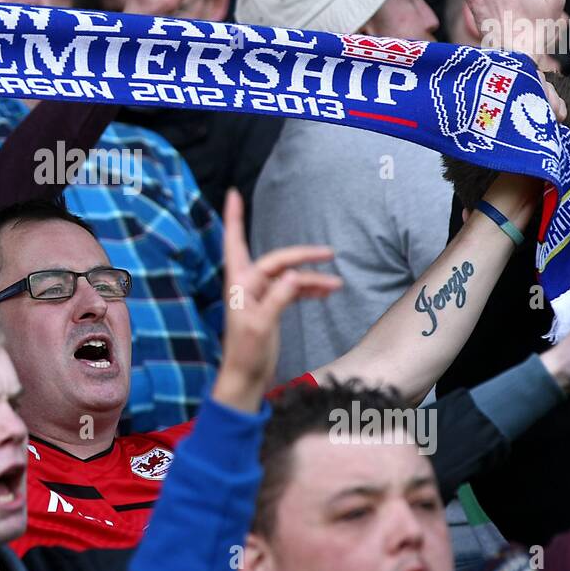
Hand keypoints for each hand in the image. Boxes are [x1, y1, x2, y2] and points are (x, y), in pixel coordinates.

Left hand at [213, 189, 340, 410]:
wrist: (246, 377)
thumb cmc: (246, 352)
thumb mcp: (261, 325)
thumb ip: (277, 298)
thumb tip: (294, 276)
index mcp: (239, 283)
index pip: (236, 242)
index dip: (235, 218)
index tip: (233, 193)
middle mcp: (248, 284)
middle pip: (277, 260)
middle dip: (302, 255)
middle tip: (329, 254)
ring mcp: (260, 295)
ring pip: (289, 277)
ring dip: (311, 279)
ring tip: (336, 284)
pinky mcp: (270, 307)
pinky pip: (292, 290)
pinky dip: (308, 289)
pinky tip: (326, 292)